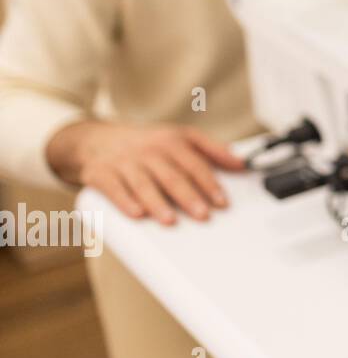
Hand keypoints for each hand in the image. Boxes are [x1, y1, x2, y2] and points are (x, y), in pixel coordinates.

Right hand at [47, 121, 244, 224]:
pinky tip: (137, 214)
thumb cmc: (147, 143)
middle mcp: (149, 151)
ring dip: (158, 203)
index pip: (195, 164)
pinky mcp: (101, 174)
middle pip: (172, 176)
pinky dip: (125, 201)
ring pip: (144, 184)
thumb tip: (241, 164)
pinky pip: (114, 189)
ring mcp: (125, 162)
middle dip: (189, 196)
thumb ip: (212, 149)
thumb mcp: (181, 137)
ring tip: (171, 220)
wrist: (95, 139)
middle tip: (203, 215)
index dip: (209, 183)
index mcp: (171, 141)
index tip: (222, 202)